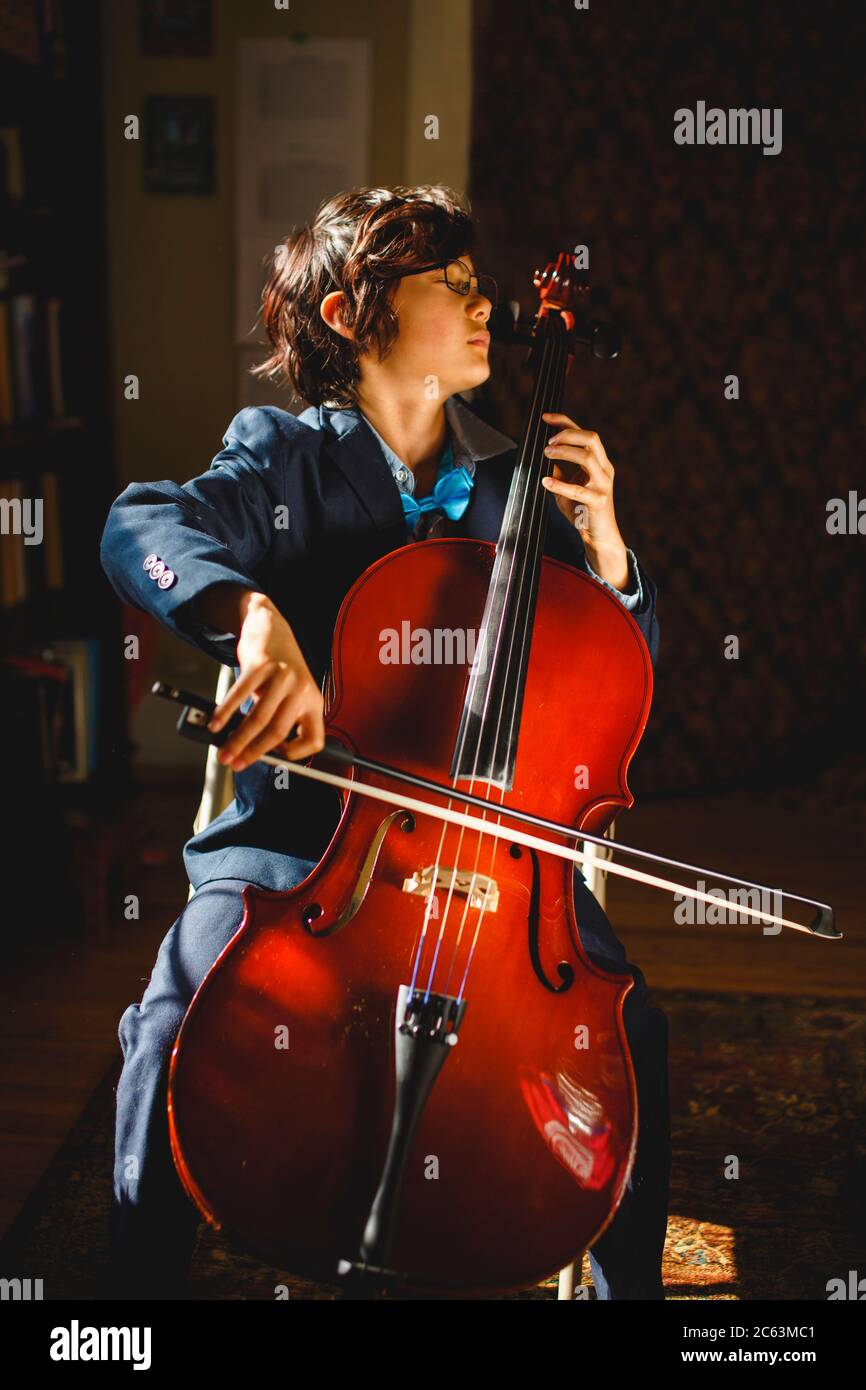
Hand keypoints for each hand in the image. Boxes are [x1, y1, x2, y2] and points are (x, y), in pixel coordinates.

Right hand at [207, 594, 325, 771]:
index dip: (294, 755)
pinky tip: (216, 725)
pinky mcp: (261, 665)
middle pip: (278, 732)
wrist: (270, 628)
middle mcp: (302, 690)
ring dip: (237, 739)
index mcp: (314, 702)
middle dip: (253, 753)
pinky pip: (240, 695)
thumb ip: (281, 719)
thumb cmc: (278, 669)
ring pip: (258, 718)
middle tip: (235, 763)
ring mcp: (282, 676)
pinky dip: (225, 713)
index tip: (274, 758)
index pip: (313, 740)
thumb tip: (256, 750)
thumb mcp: (291, 694)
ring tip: (224, 751)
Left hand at [540, 412, 629, 589]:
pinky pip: (579, 490)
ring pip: (588, 457)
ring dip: (565, 452)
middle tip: (548, 441)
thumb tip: (543, 457)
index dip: (565, 422)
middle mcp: (604, 470)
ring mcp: (603, 485)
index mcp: (599, 463)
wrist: (599, 536)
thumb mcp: (568, 487)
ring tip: (547, 453)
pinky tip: (546, 482)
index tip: (545, 418)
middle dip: (568, 434)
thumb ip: (559, 471)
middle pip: (592, 438)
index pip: (585, 434)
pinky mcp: (598, 502)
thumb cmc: (582, 511)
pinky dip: (560, 484)